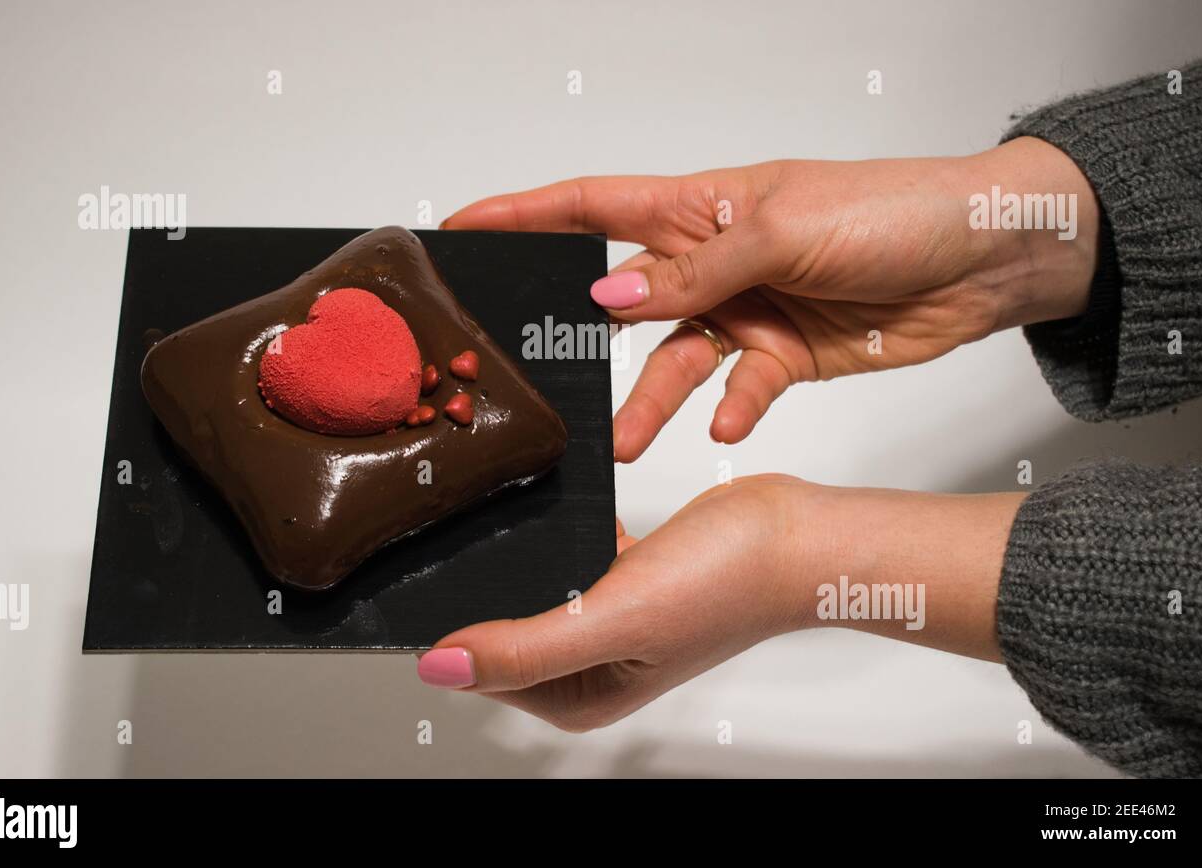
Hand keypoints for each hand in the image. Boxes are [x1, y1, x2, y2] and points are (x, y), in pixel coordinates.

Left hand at [414, 476, 1023, 731]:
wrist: (796, 532)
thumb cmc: (729, 583)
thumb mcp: (615, 618)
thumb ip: (527, 646)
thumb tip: (441, 666)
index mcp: (579, 694)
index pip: (479, 670)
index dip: (443, 628)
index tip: (405, 579)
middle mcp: (589, 663)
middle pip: (501, 628)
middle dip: (470, 588)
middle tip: (430, 530)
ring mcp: (607, 618)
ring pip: (531, 587)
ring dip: (508, 558)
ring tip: (473, 510)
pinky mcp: (622, 575)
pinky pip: (564, 555)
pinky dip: (551, 534)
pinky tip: (542, 506)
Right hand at [444, 138, 1099, 460]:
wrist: (983, 258)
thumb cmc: (891, 212)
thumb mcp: (784, 231)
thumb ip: (696, 274)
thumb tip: (607, 299)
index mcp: (703, 207)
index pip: (593, 208)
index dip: (524, 214)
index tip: (461, 227)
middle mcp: (714, 262)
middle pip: (624, 300)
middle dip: (573, 332)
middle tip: (527, 371)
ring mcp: (747, 311)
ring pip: (674, 363)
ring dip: (649, 401)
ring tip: (625, 443)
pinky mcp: (784, 357)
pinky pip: (740, 392)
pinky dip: (731, 413)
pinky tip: (727, 430)